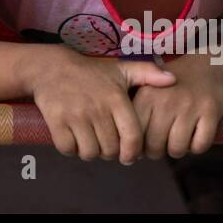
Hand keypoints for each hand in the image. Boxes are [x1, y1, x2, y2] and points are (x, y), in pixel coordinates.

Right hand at [30, 49, 176, 162]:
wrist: (50, 67)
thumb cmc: (90, 73)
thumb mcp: (120, 70)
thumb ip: (147, 74)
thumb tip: (172, 79)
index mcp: (116, 99)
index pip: (132, 138)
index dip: (132, 153)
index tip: (128, 155)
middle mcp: (97, 108)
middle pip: (110, 150)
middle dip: (109, 152)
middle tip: (104, 143)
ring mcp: (76, 116)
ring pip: (90, 153)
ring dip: (90, 152)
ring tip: (89, 141)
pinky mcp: (57, 121)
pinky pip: (68, 149)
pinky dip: (71, 149)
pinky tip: (73, 138)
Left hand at [132, 53, 222, 158]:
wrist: (209, 66)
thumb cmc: (173, 83)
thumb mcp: (148, 88)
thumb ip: (136, 112)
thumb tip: (129, 148)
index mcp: (146, 95)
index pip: (135, 134)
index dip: (138, 146)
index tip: (144, 144)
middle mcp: (165, 100)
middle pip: (154, 147)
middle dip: (158, 152)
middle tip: (162, 144)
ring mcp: (189, 106)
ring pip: (177, 149)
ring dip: (178, 150)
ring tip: (178, 139)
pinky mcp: (210, 112)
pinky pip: (199, 146)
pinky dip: (197, 147)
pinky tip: (195, 136)